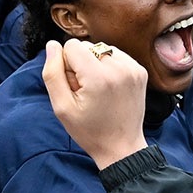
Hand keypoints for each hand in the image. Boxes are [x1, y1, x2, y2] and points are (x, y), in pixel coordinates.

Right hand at [41, 39, 150, 170]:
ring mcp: (132, 68)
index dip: (66, 65)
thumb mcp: (62, 107)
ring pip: (101, 49)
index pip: (72, 45)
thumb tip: (52, 45)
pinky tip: (109, 88)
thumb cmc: (89, 131)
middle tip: (86, 92)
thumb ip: (52, 73)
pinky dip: (109, 67)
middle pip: (87, 46)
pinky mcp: (140, 71)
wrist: (121, 147)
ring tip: (98, 90)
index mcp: (98, 77)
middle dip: (81, 64)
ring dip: (95, 65)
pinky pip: (116, 56)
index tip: (74, 87)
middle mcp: (119, 68)